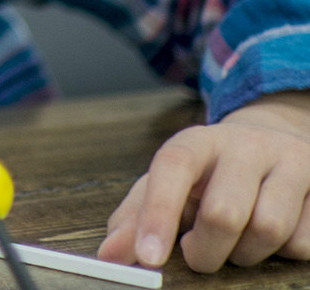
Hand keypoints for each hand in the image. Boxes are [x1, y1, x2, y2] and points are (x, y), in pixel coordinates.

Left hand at [99, 90, 309, 270]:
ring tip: (236, 243)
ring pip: (268, 230)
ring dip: (246, 254)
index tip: (148, 258)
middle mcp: (244, 146)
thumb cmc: (209, 175)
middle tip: (196, 256)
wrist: (273, 144)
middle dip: (205, 251)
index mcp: (197, 140)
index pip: (173, 167)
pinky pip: (303, 242)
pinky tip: (273, 237)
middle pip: (223, 213)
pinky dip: (284, 254)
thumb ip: (134, 218)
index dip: (158, 214)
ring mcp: (289, 163)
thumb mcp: (167, 185)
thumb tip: (109, 256)